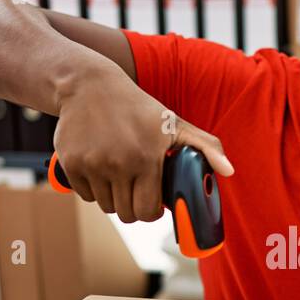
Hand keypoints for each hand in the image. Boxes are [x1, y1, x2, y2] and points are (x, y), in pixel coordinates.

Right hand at [51, 59, 231, 222]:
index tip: (151, 201)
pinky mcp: (70, 164)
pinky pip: (84, 195)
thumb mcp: (174, 123)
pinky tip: (99, 166)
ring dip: (113, 197)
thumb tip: (229, 171)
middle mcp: (118, 163)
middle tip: (135, 188)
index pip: (147, 212)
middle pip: (126, 214)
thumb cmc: (137, 107)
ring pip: (105, 206)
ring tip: (117, 173)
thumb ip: (205, 147)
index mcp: (146, 158)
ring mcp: (92, 164)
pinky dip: (92, 188)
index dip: (151, 211)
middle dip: (133, 206)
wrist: (89, 85)